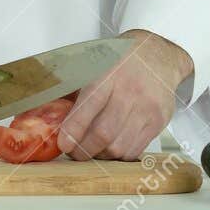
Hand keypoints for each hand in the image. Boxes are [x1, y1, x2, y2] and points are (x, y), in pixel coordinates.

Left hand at [56, 31, 191, 160]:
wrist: (157, 55)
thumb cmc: (120, 60)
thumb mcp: (93, 62)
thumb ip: (72, 87)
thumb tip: (50, 113)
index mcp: (109, 74)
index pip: (90, 105)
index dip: (74, 129)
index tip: (63, 143)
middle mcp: (130, 92)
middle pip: (104, 133)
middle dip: (83, 150)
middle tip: (73, 152)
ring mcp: (147, 109)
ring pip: (119, 147)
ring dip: (100, 155)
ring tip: (91, 149)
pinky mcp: (159, 122)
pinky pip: (135, 150)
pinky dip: (118, 155)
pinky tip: (110, 147)